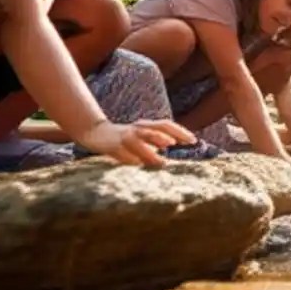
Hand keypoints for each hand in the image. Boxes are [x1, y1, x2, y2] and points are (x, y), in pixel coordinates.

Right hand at [78, 119, 196, 167]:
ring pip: (143, 136)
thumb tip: (170, 159)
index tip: (194, 140)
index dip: (181, 131)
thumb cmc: (124, 139)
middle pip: (159, 127)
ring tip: (168, 146)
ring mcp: (126, 135)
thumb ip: (156, 145)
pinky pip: (125, 151)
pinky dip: (132, 157)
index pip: (167, 125)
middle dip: (175, 133)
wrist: (95, 133)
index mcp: (146, 126)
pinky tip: (139, 163)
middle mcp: (138, 128)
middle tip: (188, 141)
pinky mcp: (114, 145)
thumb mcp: (142, 141)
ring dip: (155, 140)